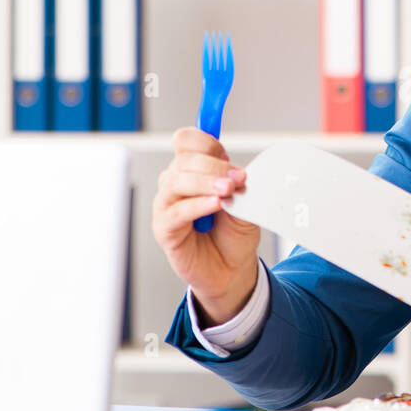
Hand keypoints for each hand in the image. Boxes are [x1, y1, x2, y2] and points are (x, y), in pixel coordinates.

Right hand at [151, 127, 262, 325]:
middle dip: (213, 165)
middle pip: (183, 159)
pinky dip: (197, 205)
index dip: (206, 142)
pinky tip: (215, 205)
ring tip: (227, 192)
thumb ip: (238, 184)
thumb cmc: (234, 234)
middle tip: (238, 178)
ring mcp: (167, 205)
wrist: (233, 269)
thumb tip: (236, 170)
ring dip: (205, 182)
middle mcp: (176, 183)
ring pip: (176, 181)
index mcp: (194, 170)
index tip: (228, 153)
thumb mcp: (246, 202)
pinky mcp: (164, 229)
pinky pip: (175, 211)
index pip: (188, 142)